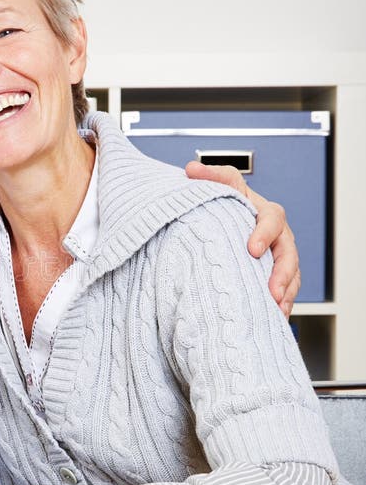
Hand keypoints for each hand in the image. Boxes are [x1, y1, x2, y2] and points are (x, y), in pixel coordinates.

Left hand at [185, 160, 299, 316]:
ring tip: (276, 307)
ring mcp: (278, 255)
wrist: (223, 223)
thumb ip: (210, 177)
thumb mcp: (220, 188)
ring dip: (285, 291)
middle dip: (282, 272)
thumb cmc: (225, 205)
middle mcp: (276, 234)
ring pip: (291, 273)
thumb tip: (192, 169)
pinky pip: (286, 288)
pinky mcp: (276, 273)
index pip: (271, 219)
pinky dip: (282, 302)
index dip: (264, 234)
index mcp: (263, 212)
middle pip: (288, 252)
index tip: (252, 249)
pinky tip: (275, 316)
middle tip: (271, 290)